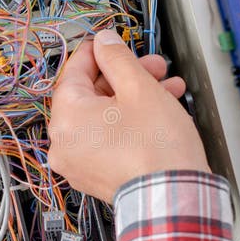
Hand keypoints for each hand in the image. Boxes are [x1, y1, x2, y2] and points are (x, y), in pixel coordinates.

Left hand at [48, 30, 209, 202]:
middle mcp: (65, 143)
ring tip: (166, 89)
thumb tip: (105, 42)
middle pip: (91, 95)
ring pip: (103, 117)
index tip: (111, 43)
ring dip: (133, 99)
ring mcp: (79, 163)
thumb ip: (118, 58)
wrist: (175, 198)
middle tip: (152, 67)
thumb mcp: (139, 88)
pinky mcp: (96, 176)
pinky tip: (157, 113)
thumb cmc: (157, 150)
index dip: (98, 52)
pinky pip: (107, 139)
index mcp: (66, 119)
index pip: (74, 72)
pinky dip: (127, 124)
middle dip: (126, 77)